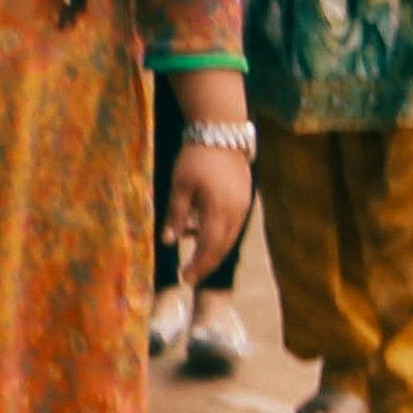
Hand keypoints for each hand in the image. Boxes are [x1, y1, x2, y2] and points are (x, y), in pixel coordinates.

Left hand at [162, 134, 254, 275]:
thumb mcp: (179, 187)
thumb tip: (168, 242)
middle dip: (206, 263)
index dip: (198, 265)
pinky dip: (217, 233)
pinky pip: (232, 224)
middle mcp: (237, 211)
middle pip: (222, 247)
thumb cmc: (196, 158)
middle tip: (188, 276)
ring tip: (191, 253)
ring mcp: (244, 205)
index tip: (184, 278)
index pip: (209, 247)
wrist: (222, 133)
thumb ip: (175, 215)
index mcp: (219, 209)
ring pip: (229, 237)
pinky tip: (197, 230)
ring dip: (212, 249)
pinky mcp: (244, 198)